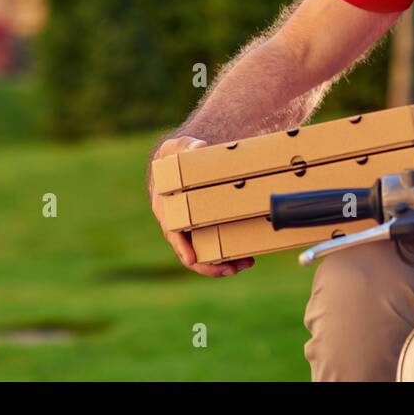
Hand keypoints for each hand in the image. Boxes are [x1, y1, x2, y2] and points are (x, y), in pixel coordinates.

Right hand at [148, 135, 255, 277]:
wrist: (179, 160)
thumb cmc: (175, 155)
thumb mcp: (177, 148)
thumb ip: (186, 146)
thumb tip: (199, 147)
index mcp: (166, 208)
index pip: (172, 232)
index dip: (182, 247)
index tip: (192, 259)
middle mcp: (177, 224)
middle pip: (190, 253)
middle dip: (210, 265)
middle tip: (233, 268)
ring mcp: (190, 229)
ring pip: (204, 255)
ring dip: (224, 264)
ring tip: (247, 263)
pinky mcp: (204, 229)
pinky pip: (214, 247)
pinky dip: (229, 254)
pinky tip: (247, 255)